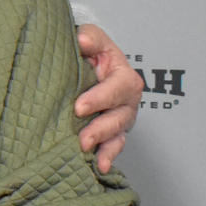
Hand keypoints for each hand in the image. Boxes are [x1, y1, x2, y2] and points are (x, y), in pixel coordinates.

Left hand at [75, 23, 137, 172]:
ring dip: (104, 145)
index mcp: (122, 76)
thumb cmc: (87, 50)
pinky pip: (113, 146)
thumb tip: (83, 41)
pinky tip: (100, 167)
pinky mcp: (110, 132)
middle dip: (101, 128)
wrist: (82, 61)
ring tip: (87, 153)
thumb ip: (90, 38)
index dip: (101, 98)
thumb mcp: (90, 38)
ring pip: (118, 134)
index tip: (79, 107)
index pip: (119, 87)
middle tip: (83, 138)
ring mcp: (120, 117)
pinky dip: (107, 156)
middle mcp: (126, 99)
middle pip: (120, 116)